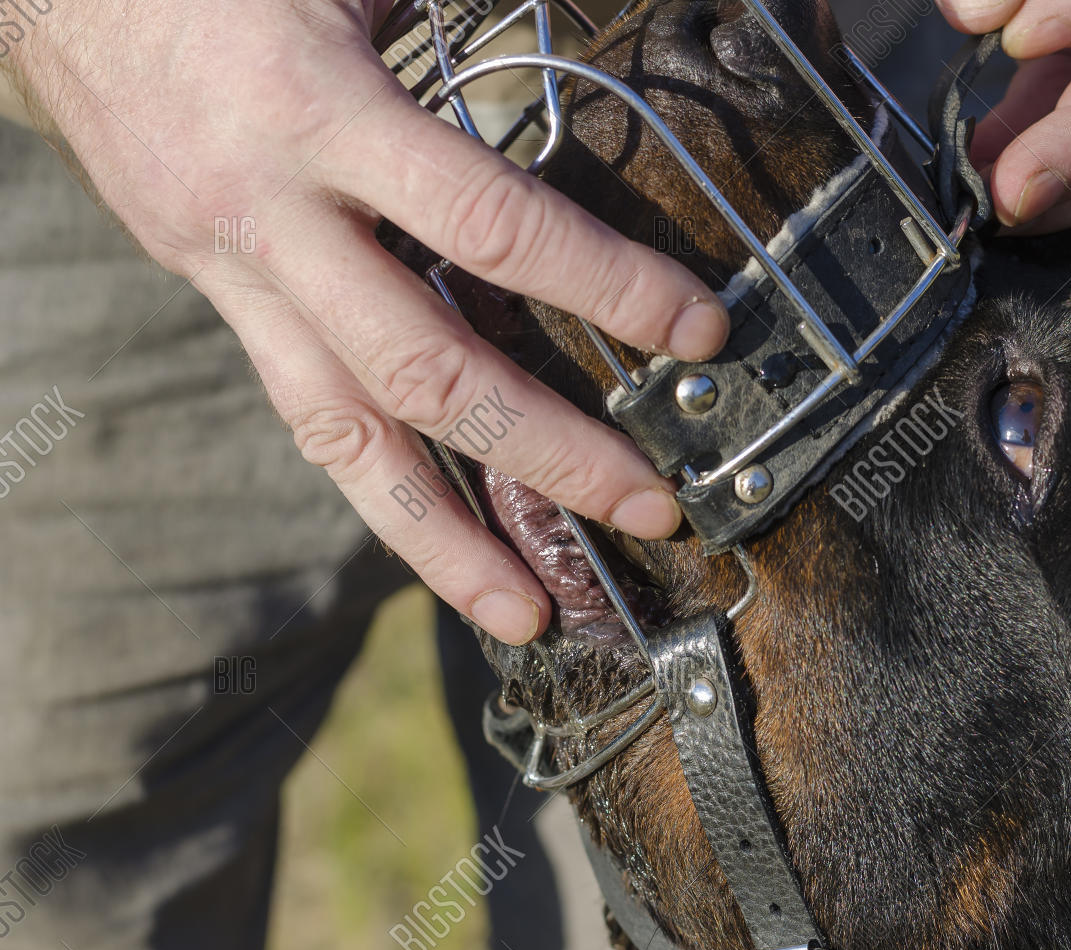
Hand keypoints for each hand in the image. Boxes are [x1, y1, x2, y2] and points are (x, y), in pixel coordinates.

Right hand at [7, 0, 728, 643]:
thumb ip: (454, 16)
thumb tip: (616, 7)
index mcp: (319, 112)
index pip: (489, 224)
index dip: (602, 284)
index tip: (697, 330)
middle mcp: (272, 217)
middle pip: (424, 371)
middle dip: (548, 453)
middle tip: (651, 507)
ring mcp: (234, 273)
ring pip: (344, 435)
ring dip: (444, 539)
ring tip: (525, 612)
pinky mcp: (216, 298)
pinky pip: (306, 412)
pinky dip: (379, 485)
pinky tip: (439, 542)